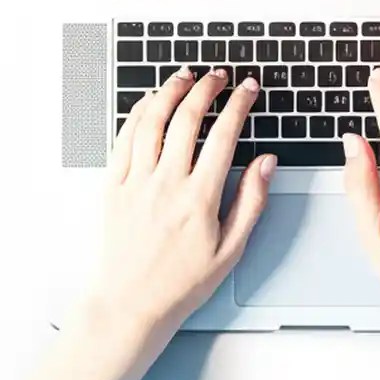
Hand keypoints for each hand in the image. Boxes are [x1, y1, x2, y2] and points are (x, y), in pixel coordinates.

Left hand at [89, 67, 274, 333]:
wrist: (130, 303)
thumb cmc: (181, 281)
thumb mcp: (231, 249)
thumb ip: (252, 201)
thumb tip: (267, 163)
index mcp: (199, 198)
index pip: (224, 135)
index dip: (239, 104)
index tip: (248, 89)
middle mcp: (165, 184)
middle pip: (187, 118)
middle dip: (207, 88)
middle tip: (219, 76)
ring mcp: (135, 183)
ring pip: (151, 120)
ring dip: (169, 91)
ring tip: (184, 77)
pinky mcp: (113, 186)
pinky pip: (124, 138)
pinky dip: (138, 113)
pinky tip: (150, 102)